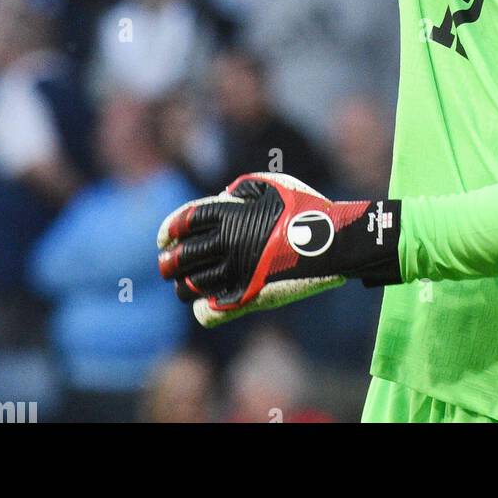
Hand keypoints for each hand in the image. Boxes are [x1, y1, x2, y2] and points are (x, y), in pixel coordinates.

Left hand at [156, 172, 400, 328]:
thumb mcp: (274, 184)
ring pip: (191, 287)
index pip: (183, 222)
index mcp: (229, 214)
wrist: (333, 241)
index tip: (164, 239)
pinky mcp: (248, 298)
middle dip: (169, 262)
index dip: (168, 230)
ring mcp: (236, 273)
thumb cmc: (306, 208)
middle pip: (180, 258)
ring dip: (184, 285)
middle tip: (168, 265)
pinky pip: (210, 312)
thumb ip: (242, 189)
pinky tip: (205, 304)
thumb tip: (223, 197)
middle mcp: (226, 244)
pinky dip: (203, 309)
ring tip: (186, 284)